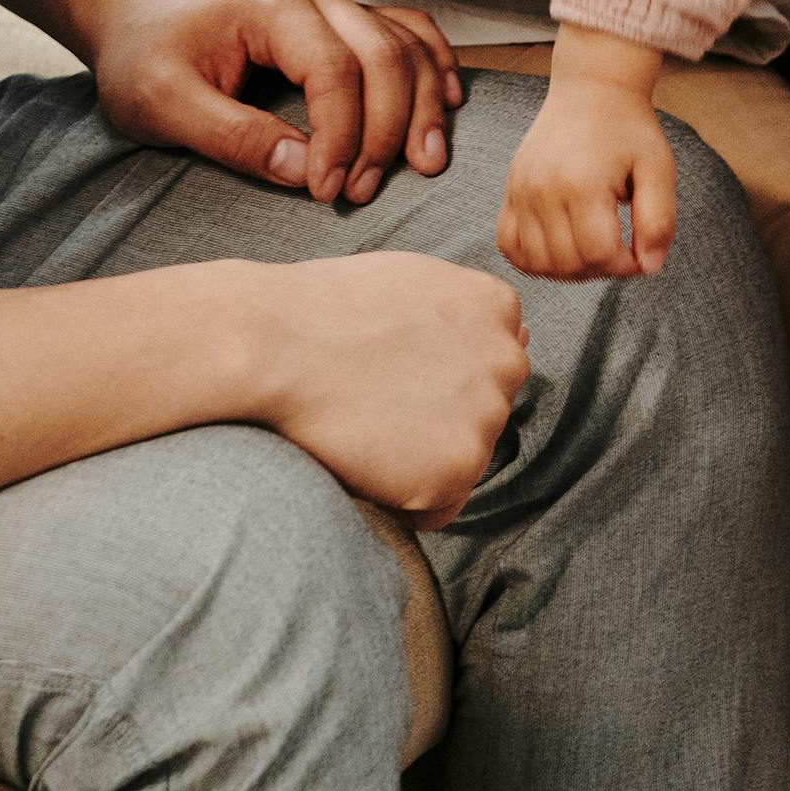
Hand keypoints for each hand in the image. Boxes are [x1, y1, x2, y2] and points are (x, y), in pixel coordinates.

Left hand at [83, 0, 463, 207]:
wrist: (134, 12)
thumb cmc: (142, 56)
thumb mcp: (164, 104)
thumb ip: (233, 137)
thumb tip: (301, 171)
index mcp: (273, 4)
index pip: (335, 72)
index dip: (342, 138)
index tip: (325, 191)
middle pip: (384, 58)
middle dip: (387, 132)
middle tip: (363, 193)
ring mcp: (335, 1)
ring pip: (406, 46)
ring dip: (423, 106)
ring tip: (424, 164)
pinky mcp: (343, 17)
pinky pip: (408, 33)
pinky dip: (434, 66)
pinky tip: (448, 103)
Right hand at [239, 253, 531, 519]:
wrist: (269, 346)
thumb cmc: (320, 311)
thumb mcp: (411, 282)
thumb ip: (464, 313)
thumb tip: (520, 334)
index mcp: (496, 307)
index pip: (484, 365)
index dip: (431, 377)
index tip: (388, 371)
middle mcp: (505, 360)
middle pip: (481, 414)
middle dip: (435, 419)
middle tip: (371, 402)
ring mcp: (486, 415)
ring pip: (461, 461)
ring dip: (418, 459)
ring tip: (363, 427)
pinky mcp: (458, 467)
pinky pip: (438, 508)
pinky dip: (404, 499)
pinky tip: (365, 461)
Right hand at [498, 74, 679, 281]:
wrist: (590, 91)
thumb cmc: (628, 129)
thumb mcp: (658, 169)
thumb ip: (658, 220)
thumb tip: (650, 266)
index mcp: (583, 184)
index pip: (599, 254)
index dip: (625, 266)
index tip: (640, 253)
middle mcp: (543, 191)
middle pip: (568, 264)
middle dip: (601, 270)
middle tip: (619, 251)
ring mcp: (520, 192)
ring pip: (538, 263)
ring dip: (569, 271)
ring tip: (593, 250)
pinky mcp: (509, 191)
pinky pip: (509, 245)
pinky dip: (533, 259)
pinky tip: (560, 248)